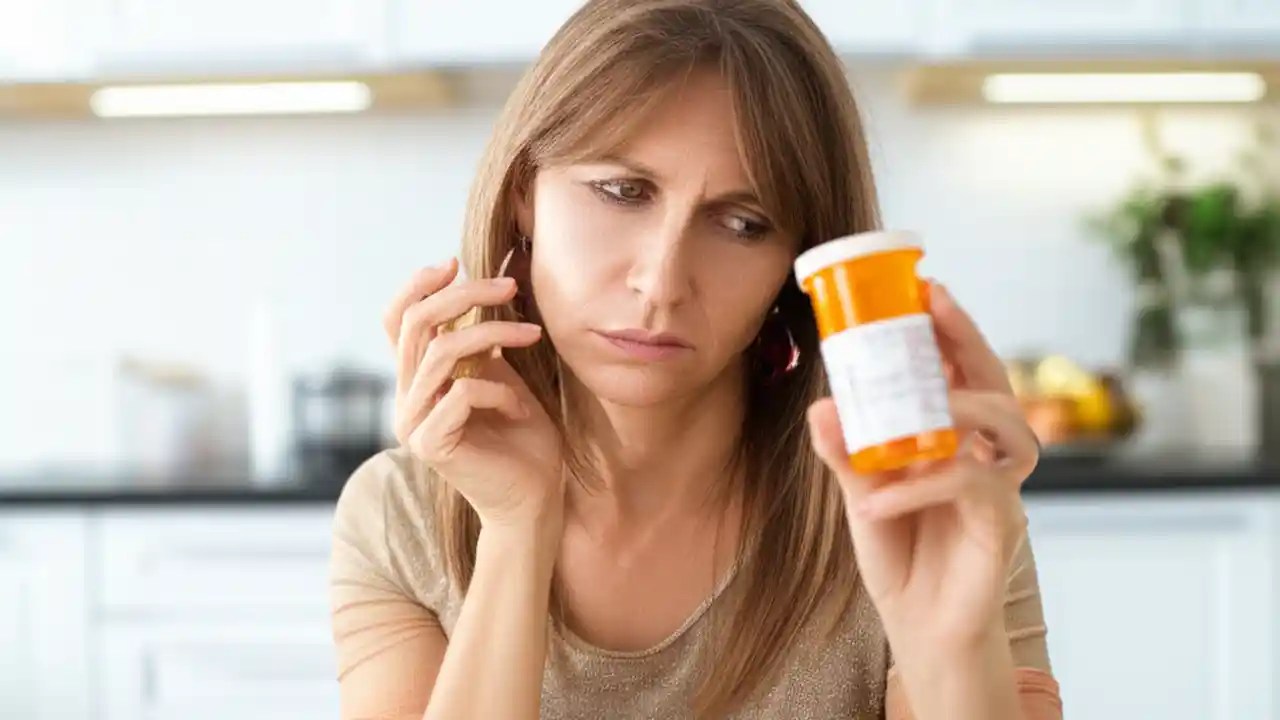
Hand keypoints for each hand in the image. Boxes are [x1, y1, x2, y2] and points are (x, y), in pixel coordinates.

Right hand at [385, 257, 563, 527]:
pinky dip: (500, 390)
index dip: (416, 286)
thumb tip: (481, 286)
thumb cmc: (525, 439)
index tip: (453, 263)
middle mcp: (406, 399)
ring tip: (533, 337)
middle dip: (464, 296)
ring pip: (441, 353)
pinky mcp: (432, 445)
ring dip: (493, 335)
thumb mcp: (501, 376)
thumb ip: (480, 343)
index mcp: (417, 380)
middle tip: (510, 285)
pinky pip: (463, 393)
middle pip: (416, 325)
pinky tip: (521, 407)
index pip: (396, 321)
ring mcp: (413, 423)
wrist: (534, 499)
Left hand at [807, 283, 1038, 656]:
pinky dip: (921, 487)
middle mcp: (987, 456)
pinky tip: (875, 499)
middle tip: (933, 305)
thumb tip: (820, 406)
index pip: (963, 370)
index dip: (950, 328)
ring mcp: (1001, 490)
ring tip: (911, 412)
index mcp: (955, 438)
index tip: (924, 288)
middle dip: (968, 339)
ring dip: (957, 410)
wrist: (919, 626)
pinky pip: (975, 488)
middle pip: (998, 383)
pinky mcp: (1002, 528)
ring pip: (1010, 430)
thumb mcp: (860, 493)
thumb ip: (845, 453)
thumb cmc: (899, 551)